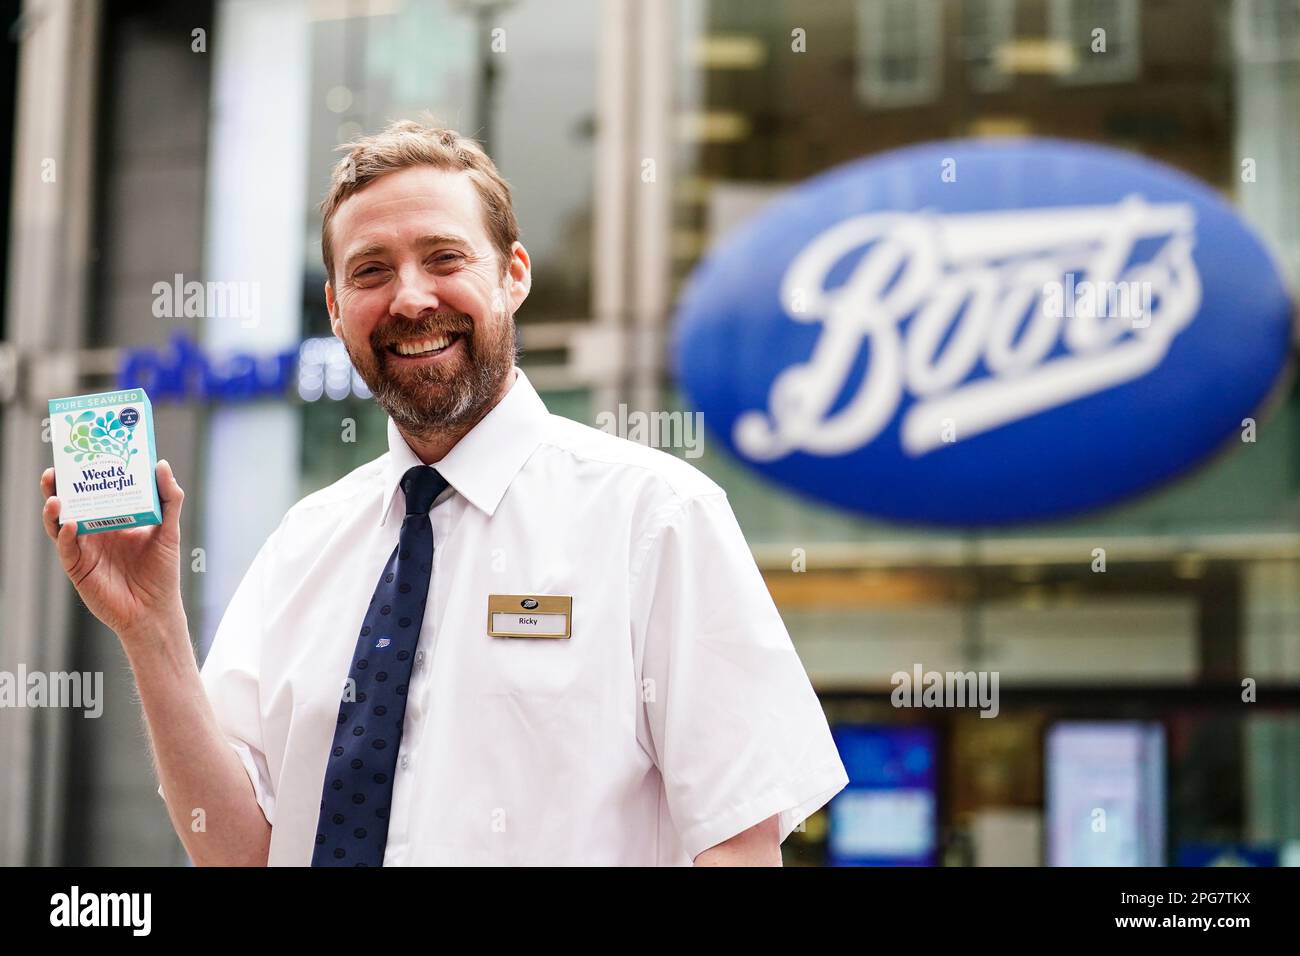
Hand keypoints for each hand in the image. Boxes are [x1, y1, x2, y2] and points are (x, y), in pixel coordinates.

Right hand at [40, 460, 186, 640]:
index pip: (95, 492)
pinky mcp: (78, 568)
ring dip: (54, 509)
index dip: (85, 476)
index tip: (81, 456)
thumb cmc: (162, 571)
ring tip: (55, 495)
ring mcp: (84, 549)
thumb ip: (169, 499)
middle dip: (59, 487)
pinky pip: (67, 548)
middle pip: (71, 504)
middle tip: (56, 471)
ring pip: (60, 524)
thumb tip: (162, 465)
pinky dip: (66, 535)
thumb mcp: (169, 530)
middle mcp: (95, 531)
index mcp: (113, 519)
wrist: (154, 610)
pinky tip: (71, 524)